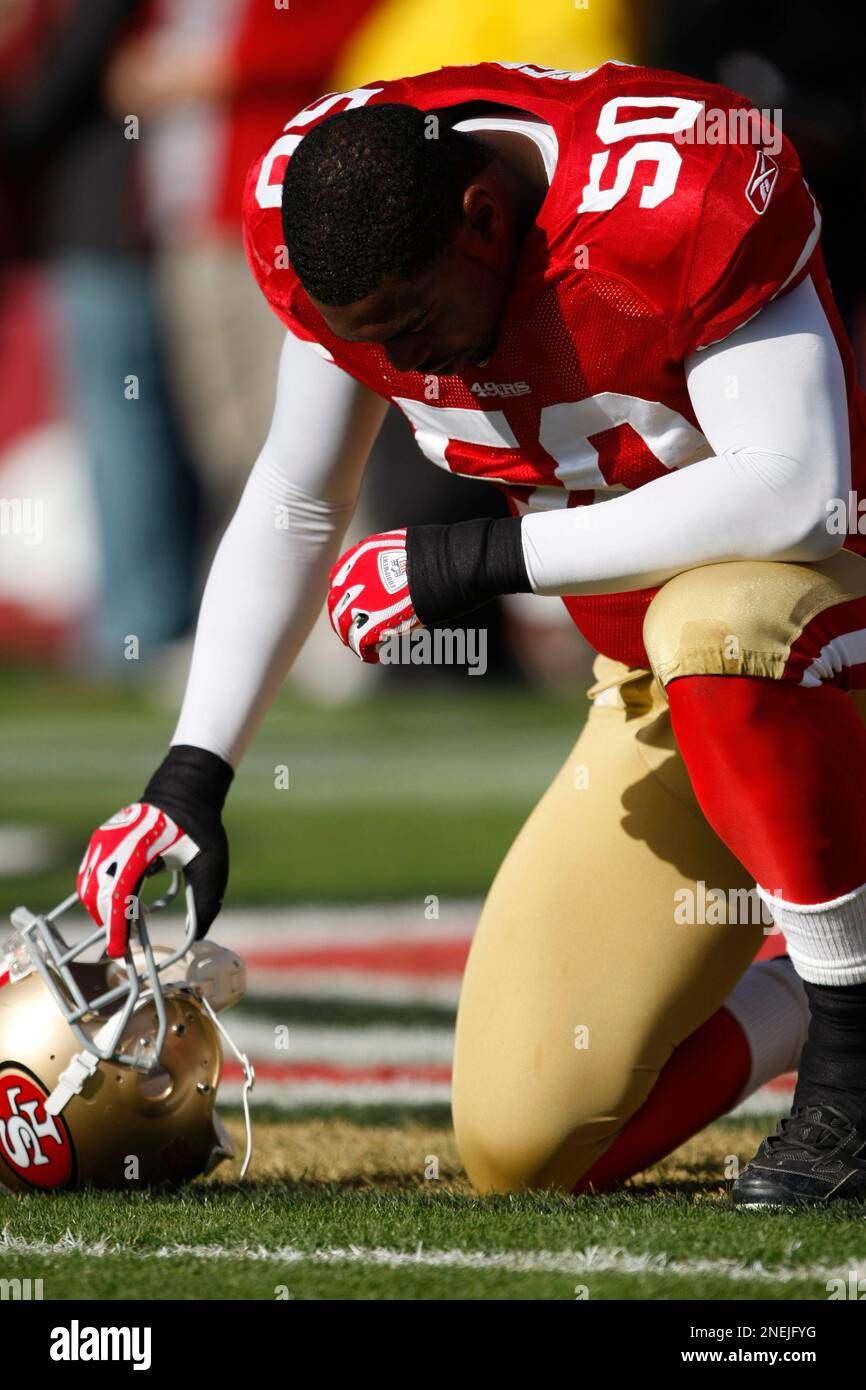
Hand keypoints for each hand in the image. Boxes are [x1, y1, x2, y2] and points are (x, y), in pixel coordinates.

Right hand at [77, 746, 232, 958]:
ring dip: (102, 910)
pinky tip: (123, 903)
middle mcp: (113, 844)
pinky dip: (99, 895)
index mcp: (138, 850)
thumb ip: (206, 899)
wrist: (184, 791)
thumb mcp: (211, 863)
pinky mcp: (101, 841)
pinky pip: (89, 875)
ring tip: (128, 923)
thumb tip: (197, 933)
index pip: (117, 897)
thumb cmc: (200, 826)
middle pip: (97, 896)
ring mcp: (103, 841)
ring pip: (87, 887)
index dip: (116, 928)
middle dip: (108, 924)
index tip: (119, 951)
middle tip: (126, 944)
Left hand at [328, 528, 422, 661]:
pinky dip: (366, 653)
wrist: (438, 568)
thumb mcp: (397, 548)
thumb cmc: (428, 556)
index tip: (352, 605)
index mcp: (357, 559)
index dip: (346, 596)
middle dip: (343, 620)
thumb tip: (393, 572)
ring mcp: (358, 605)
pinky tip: (373, 656)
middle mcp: (352, 581)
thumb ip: (386, 560)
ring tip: (361, 646)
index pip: (339, 580)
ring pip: (345, 627)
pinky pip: (360, 644)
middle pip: (338, 606)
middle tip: (352, 629)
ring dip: (352, 637)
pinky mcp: (369, 626)